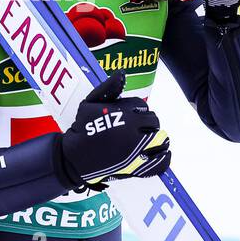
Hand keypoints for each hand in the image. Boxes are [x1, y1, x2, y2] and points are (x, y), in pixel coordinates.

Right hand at [58, 72, 170, 190]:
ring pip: (160, 139)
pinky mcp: (136, 167)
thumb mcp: (90, 103)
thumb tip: (122, 73)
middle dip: (147, 122)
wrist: (75, 157)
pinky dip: (164, 158)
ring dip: (157, 138)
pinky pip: (160, 162)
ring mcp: (136, 151)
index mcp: (123, 115)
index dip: (136, 109)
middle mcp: (133, 132)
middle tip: (139, 127)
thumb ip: (108, 88)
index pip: (141, 106)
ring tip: (150, 139)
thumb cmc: (81, 129)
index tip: (130, 114)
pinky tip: (163, 154)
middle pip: (153, 121)